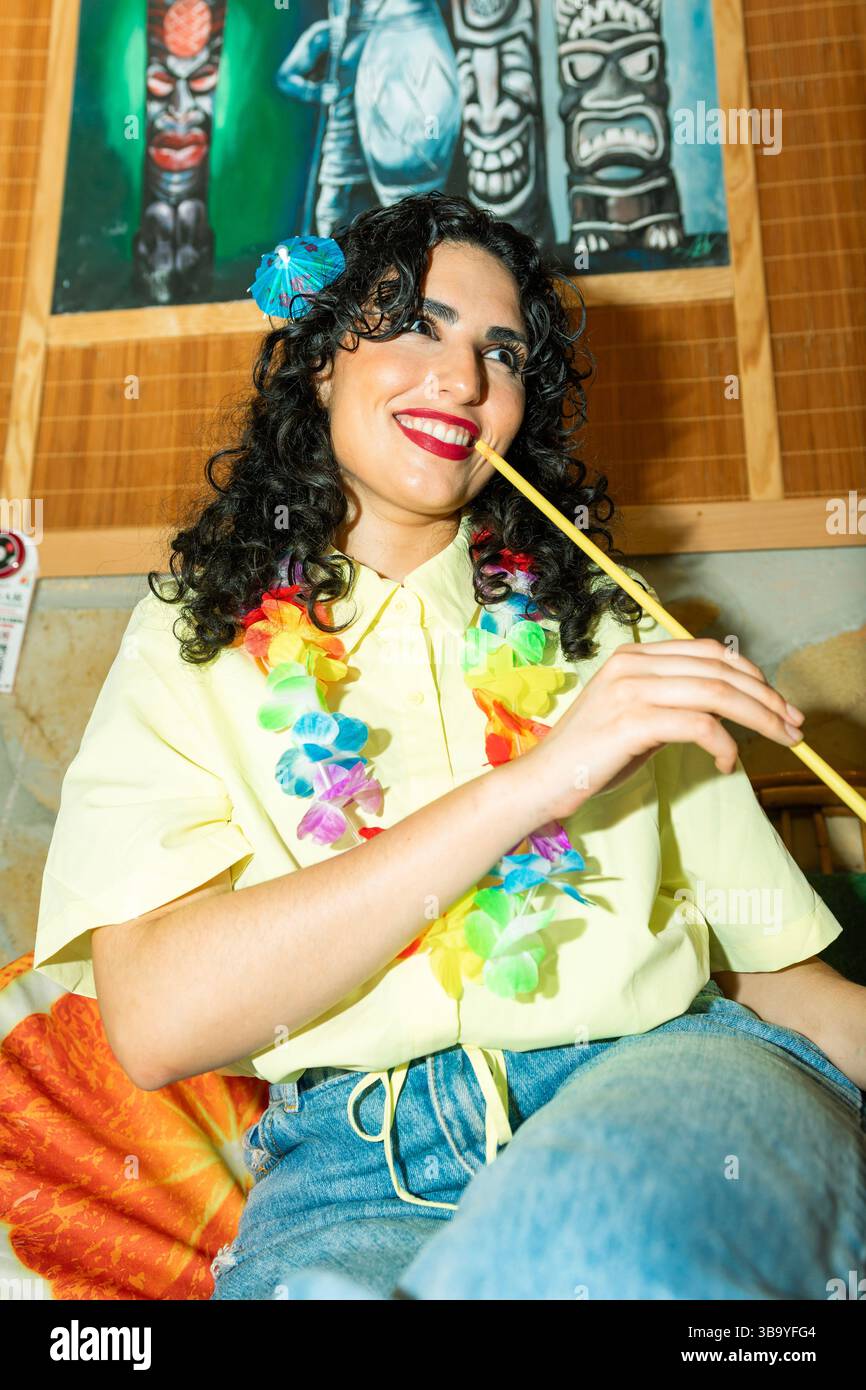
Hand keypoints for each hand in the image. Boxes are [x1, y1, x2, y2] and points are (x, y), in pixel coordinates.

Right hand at [519, 638, 805, 822]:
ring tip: (780, 740)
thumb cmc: (590, 757)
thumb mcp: (634, 716)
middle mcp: (633, 665)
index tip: (778, 702)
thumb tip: (725, 706)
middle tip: (794, 725)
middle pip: (720, 671)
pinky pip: (698, 725)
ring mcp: (631, 691)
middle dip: (767, 698)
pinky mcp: (631, 722)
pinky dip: (724, 744)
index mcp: (634, 657)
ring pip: (717, 694)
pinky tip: (726, 762)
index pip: (709, 652)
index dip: (752, 674)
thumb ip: (671, 701)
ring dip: (759, 718)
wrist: (542, 781)